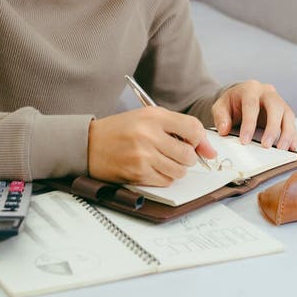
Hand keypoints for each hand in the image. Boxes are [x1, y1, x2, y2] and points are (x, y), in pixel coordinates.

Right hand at [88, 108, 216, 185]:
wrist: (89, 144)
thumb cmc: (120, 129)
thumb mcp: (147, 117)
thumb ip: (177, 128)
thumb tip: (208, 150)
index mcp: (154, 116)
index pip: (193, 128)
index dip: (201, 141)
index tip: (202, 147)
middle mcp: (149, 134)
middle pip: (189, 154)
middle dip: (188, 157)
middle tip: (176, 153)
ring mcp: (143, 155)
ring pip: (179, 171)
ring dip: (176, 169)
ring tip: (162, 160)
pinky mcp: (138, 173)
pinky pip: (165, 181)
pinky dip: (163, 177)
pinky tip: (152, 167)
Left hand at [211, 81, 296, 150]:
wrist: (241, 97)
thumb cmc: (231, 103)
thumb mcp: (220, 106)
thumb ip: (221, 117)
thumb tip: (224, 130)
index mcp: (250, 89)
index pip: (251, 104)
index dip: (249, 123)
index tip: (245, 141)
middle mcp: (267, 92)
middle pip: (275, 107)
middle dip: (272, 128)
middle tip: (266, 146)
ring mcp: (279, 101)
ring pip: (288, 114)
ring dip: (287, 133)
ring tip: (282, 149)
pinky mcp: (285, 112)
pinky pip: (292, 123)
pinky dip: (293, 135)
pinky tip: (291, 147)